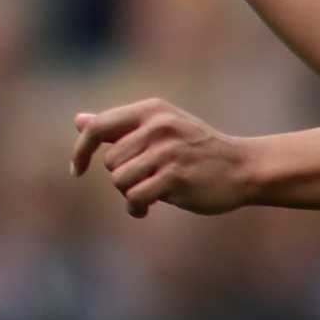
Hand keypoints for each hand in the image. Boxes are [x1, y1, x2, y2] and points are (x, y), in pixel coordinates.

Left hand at [73, 99, 256, 216]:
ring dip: (130, 194)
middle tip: (145, 180)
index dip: (81, 150)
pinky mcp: (175, 177)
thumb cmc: (196, 148)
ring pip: (120, 181)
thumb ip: (119, 126)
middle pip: (110, 163)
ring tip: (150, 193)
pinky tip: (147, 208)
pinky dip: (136, 208)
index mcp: (151, 110)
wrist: (242, 166)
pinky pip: (135, 198)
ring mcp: (167, 151)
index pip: (98, 127)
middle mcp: (157, 126)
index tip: (78, 170)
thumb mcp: (160, 128)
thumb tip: (79, 120)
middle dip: (122, 177)